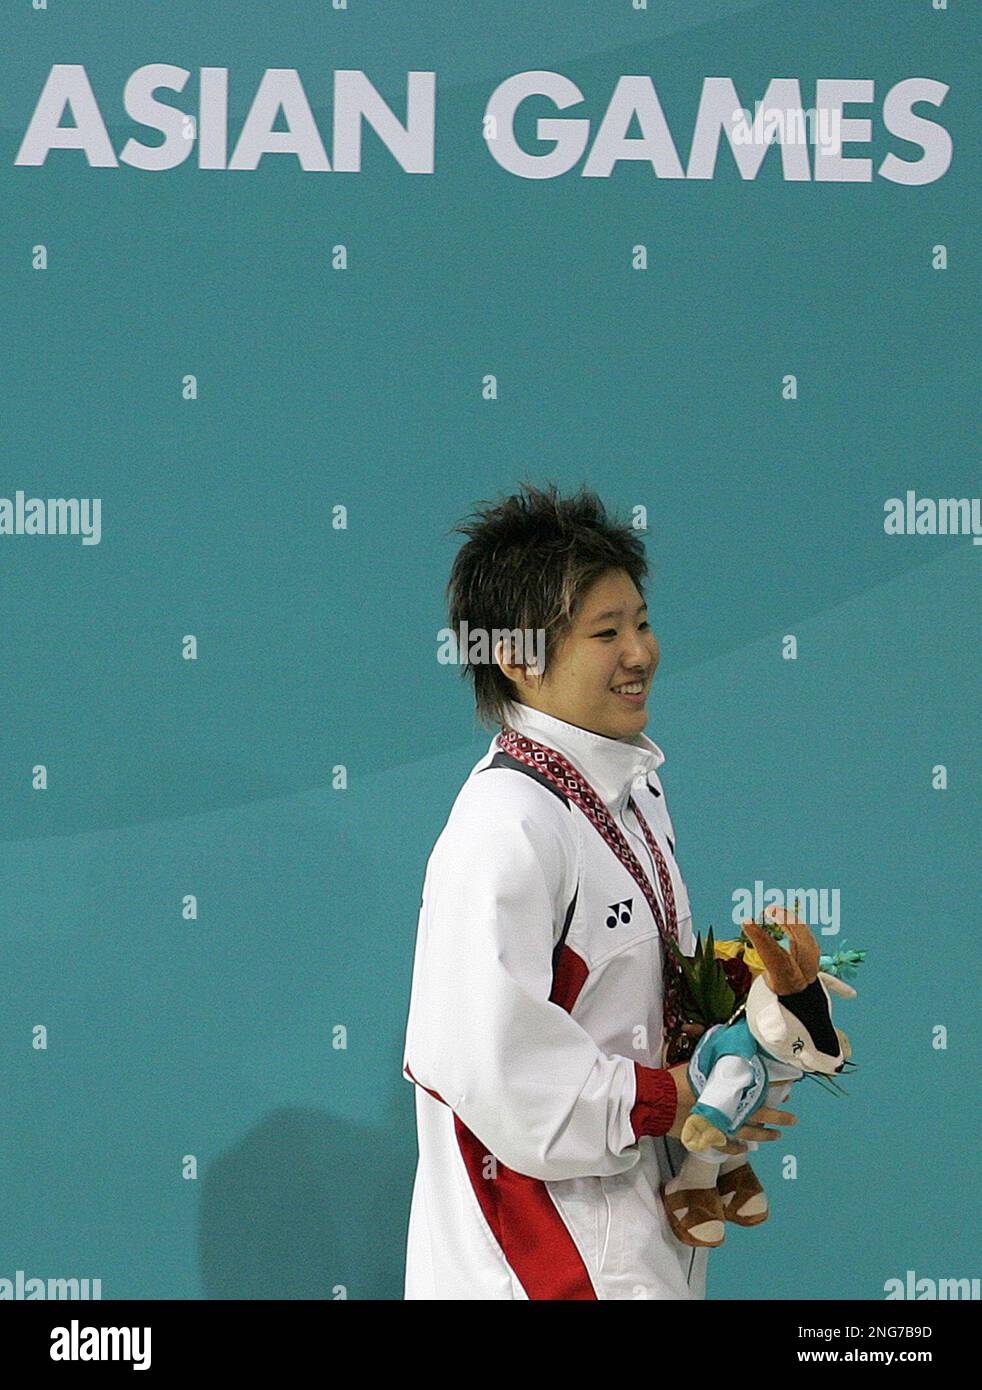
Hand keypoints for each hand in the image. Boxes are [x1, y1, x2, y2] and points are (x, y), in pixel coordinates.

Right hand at [666, 1066, 796, 1151]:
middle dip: (778, 1116)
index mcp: (729, 1089)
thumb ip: (712, 1053)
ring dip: (765, 1135)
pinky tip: (746, 1149)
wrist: (660, 1101)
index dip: (774, 1086)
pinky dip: (737, 1148)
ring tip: (777, 1136)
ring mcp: (722, 1126)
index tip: (789, 1087)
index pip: (758, 1087)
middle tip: (793, 1119)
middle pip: (760, 1114)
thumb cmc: (677, 1080)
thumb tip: (726, 1037)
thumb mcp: (696, 1061)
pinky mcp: (710, 1137)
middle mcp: (730, 1109)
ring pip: (749, 1133)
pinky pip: (728, 1146)